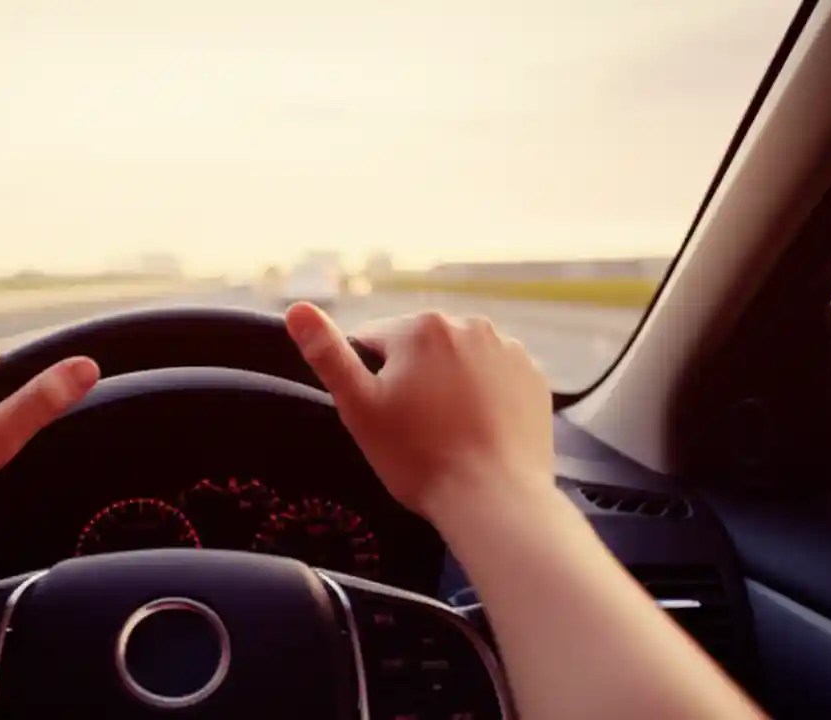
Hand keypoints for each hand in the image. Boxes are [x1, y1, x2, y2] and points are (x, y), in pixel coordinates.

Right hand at [285, 303, 553, 534]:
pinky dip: (482, 396)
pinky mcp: (534, 377)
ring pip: (457, 361)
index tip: (379, 417)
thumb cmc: (418, 457)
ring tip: (446, 432)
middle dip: (410, 378)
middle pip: (418, 348)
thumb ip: (327, 354)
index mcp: (420, 326)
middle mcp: (469, 324)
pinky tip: (477, 430)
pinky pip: (494, 377)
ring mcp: (508, 350)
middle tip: (411, 429)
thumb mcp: (359, 407)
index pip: (372, 342)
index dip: (367, 380)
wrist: (494, 498)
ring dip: (446, 384)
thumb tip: (296, 309)